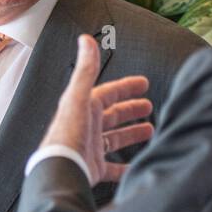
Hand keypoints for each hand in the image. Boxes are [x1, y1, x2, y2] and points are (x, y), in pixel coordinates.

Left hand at [39, 33, 153, 184]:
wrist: (60, 171)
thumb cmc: (68, 136)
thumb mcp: (79, 98)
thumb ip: (85, 70)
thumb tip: (85, 39)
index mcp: (84, 108)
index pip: (109, 93)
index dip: (126, 87)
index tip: (144, 83)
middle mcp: (86, 127)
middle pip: (113, 115)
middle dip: (130, 110)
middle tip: (148, 106)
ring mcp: (90, 148)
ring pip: (114, 139)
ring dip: (131, 134)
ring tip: (150, 131)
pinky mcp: (93, 168)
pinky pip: (112, 168)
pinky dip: (125, 168)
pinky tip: (137, 166)